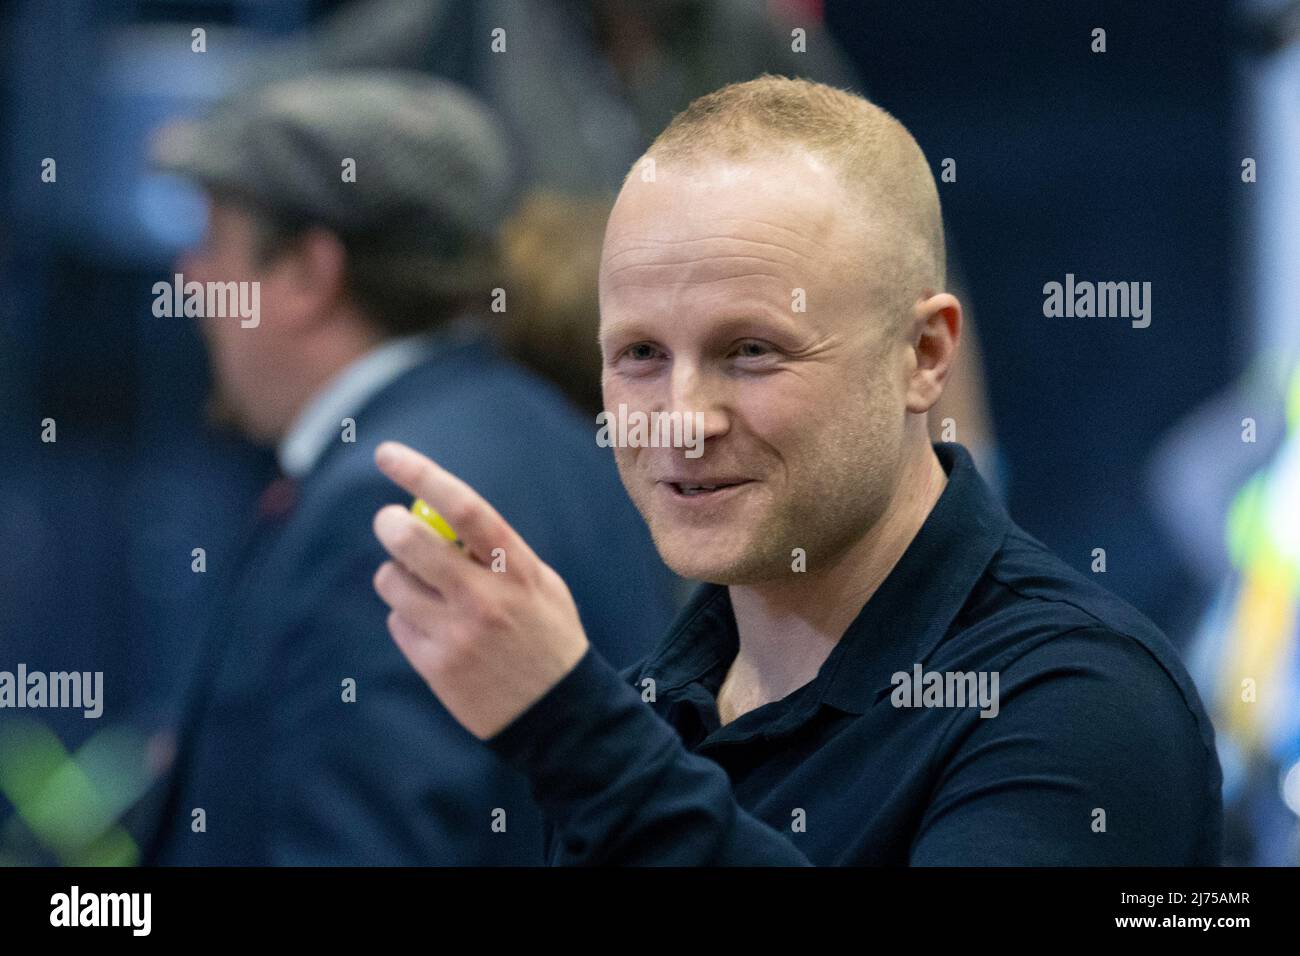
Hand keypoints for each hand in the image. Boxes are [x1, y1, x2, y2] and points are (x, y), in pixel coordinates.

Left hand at [371, 441, 589, 738]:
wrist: (560, 715)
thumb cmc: (548, 636)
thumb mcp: (541, 584)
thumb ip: (496, 551)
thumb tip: (434, 513)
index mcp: (518, 568)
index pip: (463, 507)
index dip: (421, 474)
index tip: (387, 454)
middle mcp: (486, 598)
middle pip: (412, 541)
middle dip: (389, 524)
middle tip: (387, 521)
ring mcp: (458, 635)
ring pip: (392, 582)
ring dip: (397, 577)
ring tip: (424, 591)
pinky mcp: (436, 667)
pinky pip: (397, 622)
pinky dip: (407, 619)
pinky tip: (437, 633)